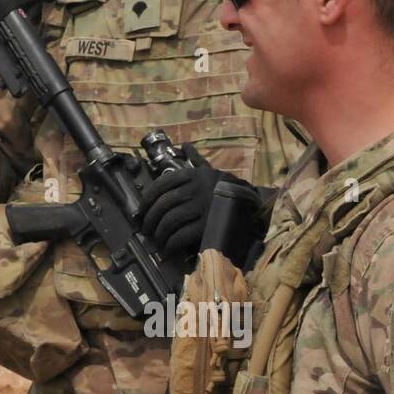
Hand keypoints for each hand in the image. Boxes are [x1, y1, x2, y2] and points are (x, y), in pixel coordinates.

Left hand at [138, 143, 252, 260]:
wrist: (253, 204)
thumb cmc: (226, 188)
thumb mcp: (211, 171)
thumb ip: (195, 160)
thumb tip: (184, 146)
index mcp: (193, 174)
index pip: (161, 185)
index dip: (147, 199)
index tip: (140, 211)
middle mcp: (197, 188)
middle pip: (164, 204)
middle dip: (150, 219)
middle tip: (146, 229)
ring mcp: (203, 207)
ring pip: (170, 220)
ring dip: (159, 233)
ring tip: (157, 240)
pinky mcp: (209, 225)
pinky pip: (183, 235)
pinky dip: (171, 243)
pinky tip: (169, 247)